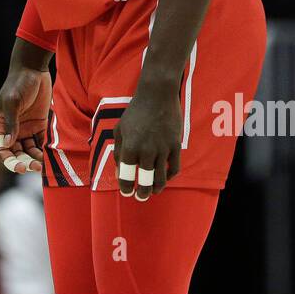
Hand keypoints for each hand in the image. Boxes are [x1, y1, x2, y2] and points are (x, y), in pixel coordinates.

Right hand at [0, 64, 50, 173]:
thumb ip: (11, 123)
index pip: (1, 149)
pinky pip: (40, 142)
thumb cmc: (18, 83)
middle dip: (23, 162)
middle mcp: (12, 129)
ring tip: (42, 165)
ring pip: (28, 150)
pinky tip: (48, 156)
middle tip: (34, 168)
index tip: (19, 167)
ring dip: (34, 159)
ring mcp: (26, 128)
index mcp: (0, 125)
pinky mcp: (39, 124)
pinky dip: (43, 151)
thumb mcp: (12, 102)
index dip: (8, 160)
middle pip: (16, 153)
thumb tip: (8, 144)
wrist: (33, 69)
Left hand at [114, 81, 182, 199]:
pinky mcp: (175, 146)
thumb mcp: (120, 129)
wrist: (157, 95)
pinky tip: (165, 178)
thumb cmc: (135, 112)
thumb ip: (119, 152)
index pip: (127, 176)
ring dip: (156, 188)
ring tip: (153, 192)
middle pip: (145, 181)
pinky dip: (170, 177)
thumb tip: (120, 172)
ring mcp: (163, 149)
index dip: (126, 188)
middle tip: (141, 197)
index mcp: (130, 147)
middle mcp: (147, 151)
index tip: (127, 193)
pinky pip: (174, 168)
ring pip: (161, 178)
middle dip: (143, 193)